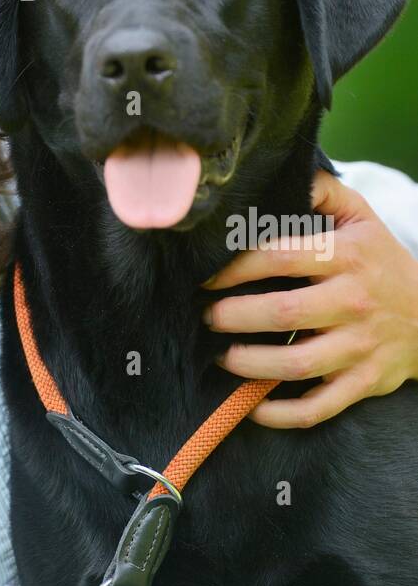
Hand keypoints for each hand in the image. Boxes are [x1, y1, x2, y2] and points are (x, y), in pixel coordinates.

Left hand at [199, 169, 417, 427]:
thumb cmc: (380, 260)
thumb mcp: (360, 216)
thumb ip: (322, 190)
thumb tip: (284, 172)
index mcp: (346, 256)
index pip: (279, 257)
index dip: (234, 268)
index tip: (204, 276)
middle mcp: (353, 301)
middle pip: (282, 313)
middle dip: (233, 316)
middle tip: (206, 316)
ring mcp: (360, 346)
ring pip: (296, 364)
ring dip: (249, 364)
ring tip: (220, 356)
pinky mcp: (364, 382)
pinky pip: (319, 406)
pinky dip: (282, 412)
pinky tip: (252, 404)